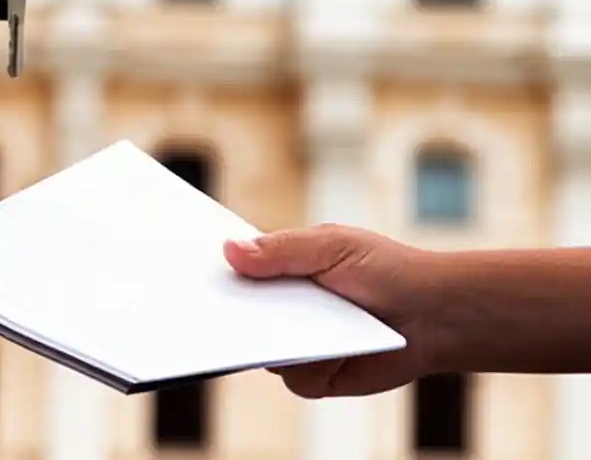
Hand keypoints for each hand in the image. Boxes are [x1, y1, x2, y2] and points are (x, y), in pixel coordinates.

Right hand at [223, 224, 449, 396]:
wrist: (435, 315)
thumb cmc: (385, 270)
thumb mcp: (332, 246)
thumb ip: (281, 251)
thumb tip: (229, 251)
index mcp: (276, 271)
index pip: (231, 272)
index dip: (209, 273)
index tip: (187, 270)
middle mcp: (278, 310)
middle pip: (234, 314)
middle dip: (224, 311)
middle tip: (210, 307)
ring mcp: (292, 345)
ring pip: (258, 350)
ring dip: (268, 340)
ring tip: (278, 327)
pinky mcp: (312, 376)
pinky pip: (290, 376)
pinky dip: (308, 364)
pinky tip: (330, 351)